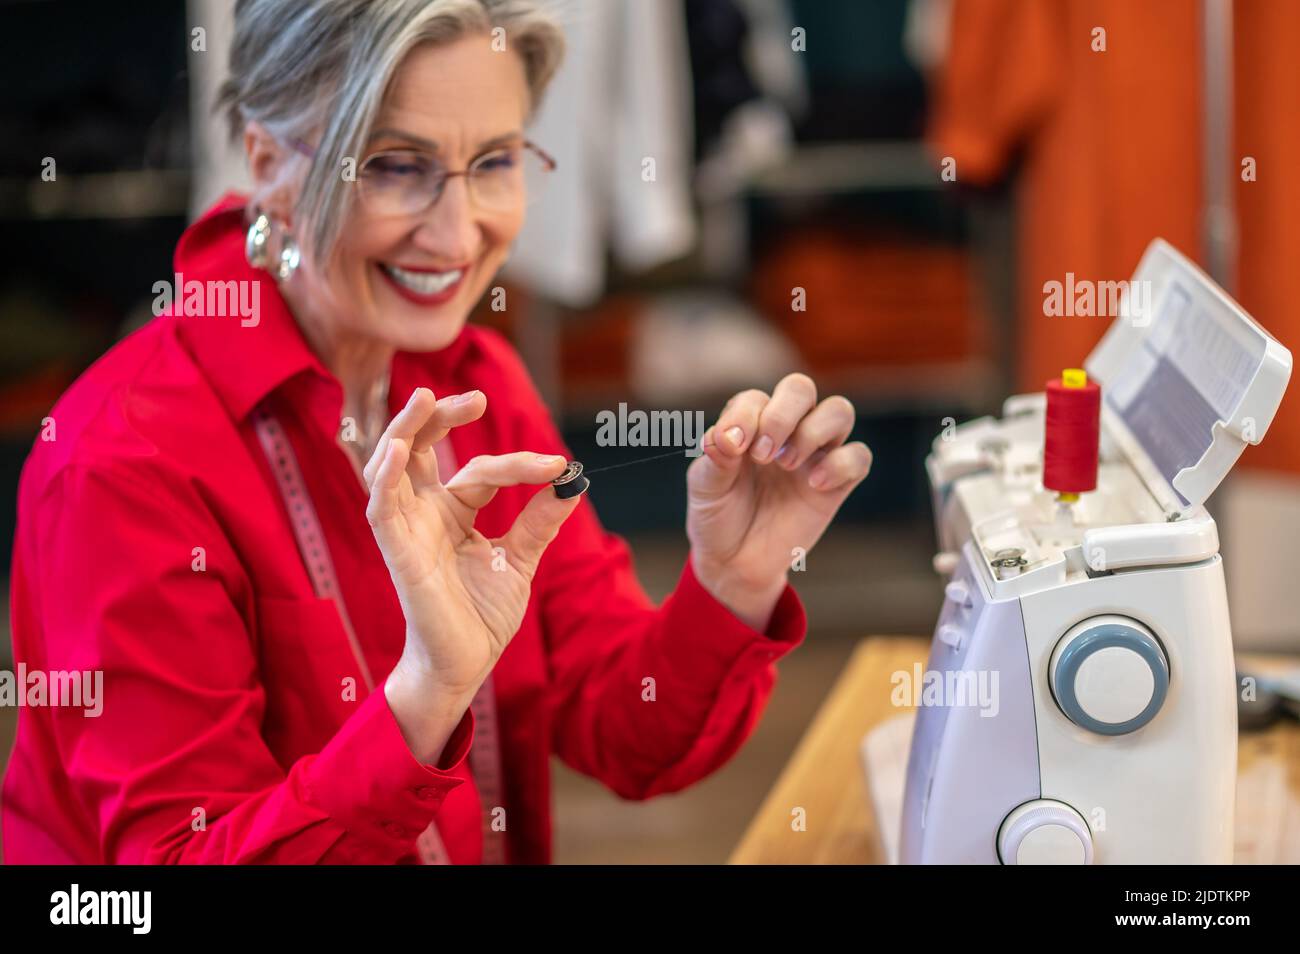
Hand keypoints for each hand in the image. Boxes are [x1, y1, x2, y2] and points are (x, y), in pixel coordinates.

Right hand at [363, 388, 579, 759]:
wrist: (466, 664)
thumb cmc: (482, 615)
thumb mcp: (519, 559)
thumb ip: (539, 521)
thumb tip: (571, 481)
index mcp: (453, 510)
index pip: (481, 470)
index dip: (519, 464)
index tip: (558, 466)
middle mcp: (425, 512)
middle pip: (421, 448)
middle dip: (440, 416)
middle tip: (474, 398)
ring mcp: (407, 529)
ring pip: (391, 466)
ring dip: (404, 430)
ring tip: (423, 399)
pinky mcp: (396, 552)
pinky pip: (381, 507)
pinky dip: (385, 476)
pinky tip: (397, 450)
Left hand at [686, 373, 870, 629]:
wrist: (736, 563)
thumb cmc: (718, 516)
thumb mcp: (705, 488)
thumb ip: (715, 458)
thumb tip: (729, 436)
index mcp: (750, 424)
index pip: (756, 399)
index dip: (746, 416)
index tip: (735, 448)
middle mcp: (785, 431)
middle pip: (800, 389)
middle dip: (783, 414)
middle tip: (764, 455)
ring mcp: (814, 454)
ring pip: (839, 411)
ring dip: (813, 431)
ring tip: (787, 465)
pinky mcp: (837, 483)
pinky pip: (859, 456)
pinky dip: (841, 464)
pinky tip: (814, 485)